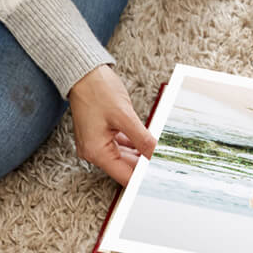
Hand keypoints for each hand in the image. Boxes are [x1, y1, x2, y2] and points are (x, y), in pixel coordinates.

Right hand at [67, 64, 157, 185]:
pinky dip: (136, 144)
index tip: (162, 178)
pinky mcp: (102, 133)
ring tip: (163, 154)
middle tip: (168, 165)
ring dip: (142, 154)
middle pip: (125, 167)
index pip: (124, 176)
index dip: (143, 179)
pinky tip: (150, 142)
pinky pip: (122, 144)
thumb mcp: (125, 116)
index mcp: (96, 152)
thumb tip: (157, 156)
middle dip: (146, 165)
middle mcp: (94, 151)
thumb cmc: (98, 91)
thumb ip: (142, 140)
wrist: (85, 73)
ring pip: (125, 155)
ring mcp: (97, 142)